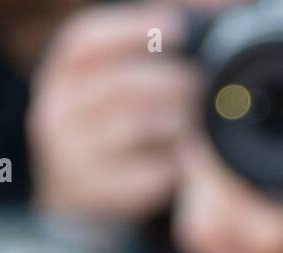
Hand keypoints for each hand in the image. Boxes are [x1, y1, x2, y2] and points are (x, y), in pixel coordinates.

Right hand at [27, 3, 199, 219]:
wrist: (79, 203)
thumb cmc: (115, 127)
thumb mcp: (119, 82)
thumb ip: (155, 44)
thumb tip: (225, 7)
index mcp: (63, 73)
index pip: (85, 41)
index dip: (131, 28)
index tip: (177, 25)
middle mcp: (57, 110)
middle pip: (120, 84)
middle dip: (172, 81)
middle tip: (207, 85)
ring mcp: (73, 154)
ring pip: (135, 127)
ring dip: (179, 120)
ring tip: (202, 120)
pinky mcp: (98, 191)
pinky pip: (148, 174)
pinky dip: (176, 166)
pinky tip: (189, 162)